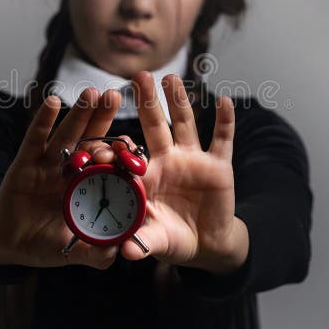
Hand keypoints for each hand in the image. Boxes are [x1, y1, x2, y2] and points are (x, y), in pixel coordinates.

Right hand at [0, 87, 121, 269]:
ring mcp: (49, 163)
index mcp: (89, 187)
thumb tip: (116, 255)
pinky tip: (53, 101)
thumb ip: (93, 253)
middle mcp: (72, 170)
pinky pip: (36, 138)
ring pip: (67, 134)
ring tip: (92, 91)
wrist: (10, 244)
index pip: (107, 165)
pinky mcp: (25, 162)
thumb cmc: (46, 245)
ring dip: (79, 113)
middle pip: (91, 139)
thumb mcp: (71, 250)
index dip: (119, 153)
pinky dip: (43, 120)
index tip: (132, 142)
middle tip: (114, 94)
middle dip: (102, 118)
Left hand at [117, 72, 248, 273]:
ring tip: (171, 77)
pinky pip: (222, 139)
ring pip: (185, 123)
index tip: (104, 137)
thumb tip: (124, 252)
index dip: (116, 144)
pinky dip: (225, 121)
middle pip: (154, 124)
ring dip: (180, 101)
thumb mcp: (155, 241)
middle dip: (146, 101)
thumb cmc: (171, 239)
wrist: (205, 244)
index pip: (128, 152)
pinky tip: (223, 101)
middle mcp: (167, 159)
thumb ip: (140, 243)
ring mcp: (193, 159)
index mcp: (145, 175)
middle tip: (138, 76)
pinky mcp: (218, 165)